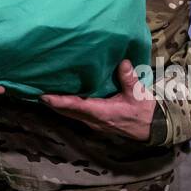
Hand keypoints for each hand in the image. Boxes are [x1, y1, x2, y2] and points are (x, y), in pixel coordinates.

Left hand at [39, 60, 155, 141]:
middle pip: (68, 112)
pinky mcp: (97, 122)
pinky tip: (63, 99)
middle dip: (53, 103)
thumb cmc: (144, 111)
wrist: (153, 128)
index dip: (59, 101)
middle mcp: (94, 120)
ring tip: (46, 94)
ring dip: (59, 105)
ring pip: (71, 114)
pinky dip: (67, 107)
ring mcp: (94, 123)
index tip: (44, 97)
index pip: (76, 106)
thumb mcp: (138, 93)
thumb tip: (122, 62)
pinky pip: (77, 114)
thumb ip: (129, 78)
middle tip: (37, 91)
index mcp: (102, 112)